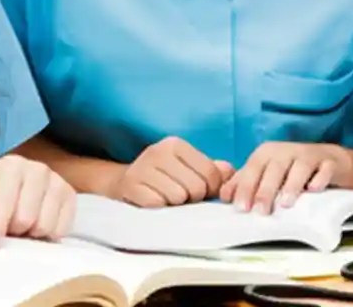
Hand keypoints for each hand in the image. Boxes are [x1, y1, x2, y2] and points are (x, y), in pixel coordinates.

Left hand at [0, 155, 75, 247]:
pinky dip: (47, 236)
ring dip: (31, 234)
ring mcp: (57, 181)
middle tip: (10, 230)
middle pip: (26, 217)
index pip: (5, 200)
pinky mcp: (71, 196)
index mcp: (11, 166)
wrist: (18, 192)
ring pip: (44, 225)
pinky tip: (39, 228)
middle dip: (14, 231)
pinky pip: (60, 230)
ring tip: (24, 228)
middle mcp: (37, 169)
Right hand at [108, 136, 234, 207]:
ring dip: (175, 205)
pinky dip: (159, 208)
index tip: (202, 192)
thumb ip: (213, 170)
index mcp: (176, 145)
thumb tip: (231, 173)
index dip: (211, 189)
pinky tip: (153, 201)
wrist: (122, 183)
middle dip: (193, 198)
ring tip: (167, 198)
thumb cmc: (163, 178)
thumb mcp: (187, 168)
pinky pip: (157, 204)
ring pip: (177, 196)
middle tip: (182, 197)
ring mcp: (142, 168)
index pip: (211, 172)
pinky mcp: (130, 186)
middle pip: (196, 186)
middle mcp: (158, 152)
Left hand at [220, 142, 352, 214]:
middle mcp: (287, 151)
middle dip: (265, 190)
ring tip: (286, 204)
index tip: (240, 207)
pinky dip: (320, 178)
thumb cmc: (292, 170)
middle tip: (260, 211)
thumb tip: (223, 196)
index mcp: (267, 153)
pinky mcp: (330, 162)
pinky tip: (314, 190)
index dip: (245, 187)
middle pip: (274, 168)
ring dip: (292, 185)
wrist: (330, 161)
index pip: (253, 168)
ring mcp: (309, 155)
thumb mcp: (267, 174)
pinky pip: (325, 168)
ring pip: (299, 167)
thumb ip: (245, 183)